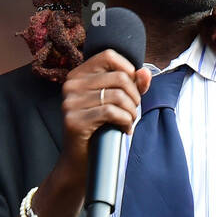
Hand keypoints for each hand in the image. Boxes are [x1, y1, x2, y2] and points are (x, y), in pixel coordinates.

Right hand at [58, 49, 151, 186]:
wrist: (80, 161)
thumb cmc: (100, 129)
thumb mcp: (117, 102)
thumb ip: (132, 85)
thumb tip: (145, 72)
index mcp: (78, 75)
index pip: (108, 55)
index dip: (128, 68)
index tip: (133, 88)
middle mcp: (70, 85)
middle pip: (118, 77)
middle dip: (134, 96)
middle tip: (133, 111)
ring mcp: (70, 102)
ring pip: (117, 95)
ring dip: (131, 111)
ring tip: (130, 121)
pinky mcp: (74, 120)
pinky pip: (111, 112)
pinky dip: (125, 121)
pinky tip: (124, 129)